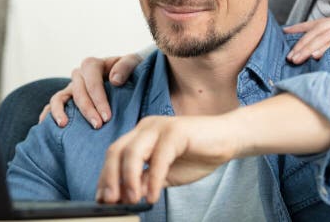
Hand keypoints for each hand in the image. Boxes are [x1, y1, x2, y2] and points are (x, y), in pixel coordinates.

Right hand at [38, 54, 142, 128]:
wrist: (126, 75)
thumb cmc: (130, 70)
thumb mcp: (133, 62)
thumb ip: (125, 66)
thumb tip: (114, 80)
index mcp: (92, 64)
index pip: (92, 82)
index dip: (99, 100)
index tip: (107, 117)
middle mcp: (78, 74)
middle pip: (78, 92)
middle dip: (87, 110)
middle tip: (98, 126)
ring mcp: (70, 86)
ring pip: (59, 97)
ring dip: (60, 112)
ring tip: (64, 125)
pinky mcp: (66, 97)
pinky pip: (52, 105)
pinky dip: (47, 114)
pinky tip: (47, 127)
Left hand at [95, 115, 238, 203]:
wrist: (227, 139)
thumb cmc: (197, 155)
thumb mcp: (165, 174)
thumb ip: (145, 180)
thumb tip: (123, 197)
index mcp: (140, 135)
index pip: (114, 154)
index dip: (105, 178)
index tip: (103, 201)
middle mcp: (146, 127)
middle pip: (116, 151)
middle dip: (110, 178)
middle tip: (111, 202)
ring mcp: (160, 127)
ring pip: (132, 152)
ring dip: (128, 180)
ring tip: (132, 200)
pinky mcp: (176, 131)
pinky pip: (158, 157)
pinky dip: (153, 179)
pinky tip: (153, 196)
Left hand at [283, 13, 329, 63]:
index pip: (320, 23)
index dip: (302, 27)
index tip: (285, 32)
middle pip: (320, 30)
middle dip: (303, 43)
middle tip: (290, 57)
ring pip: (328, 34)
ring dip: (311, 47)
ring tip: (298, 58)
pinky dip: (328, 47)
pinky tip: (317, 55)